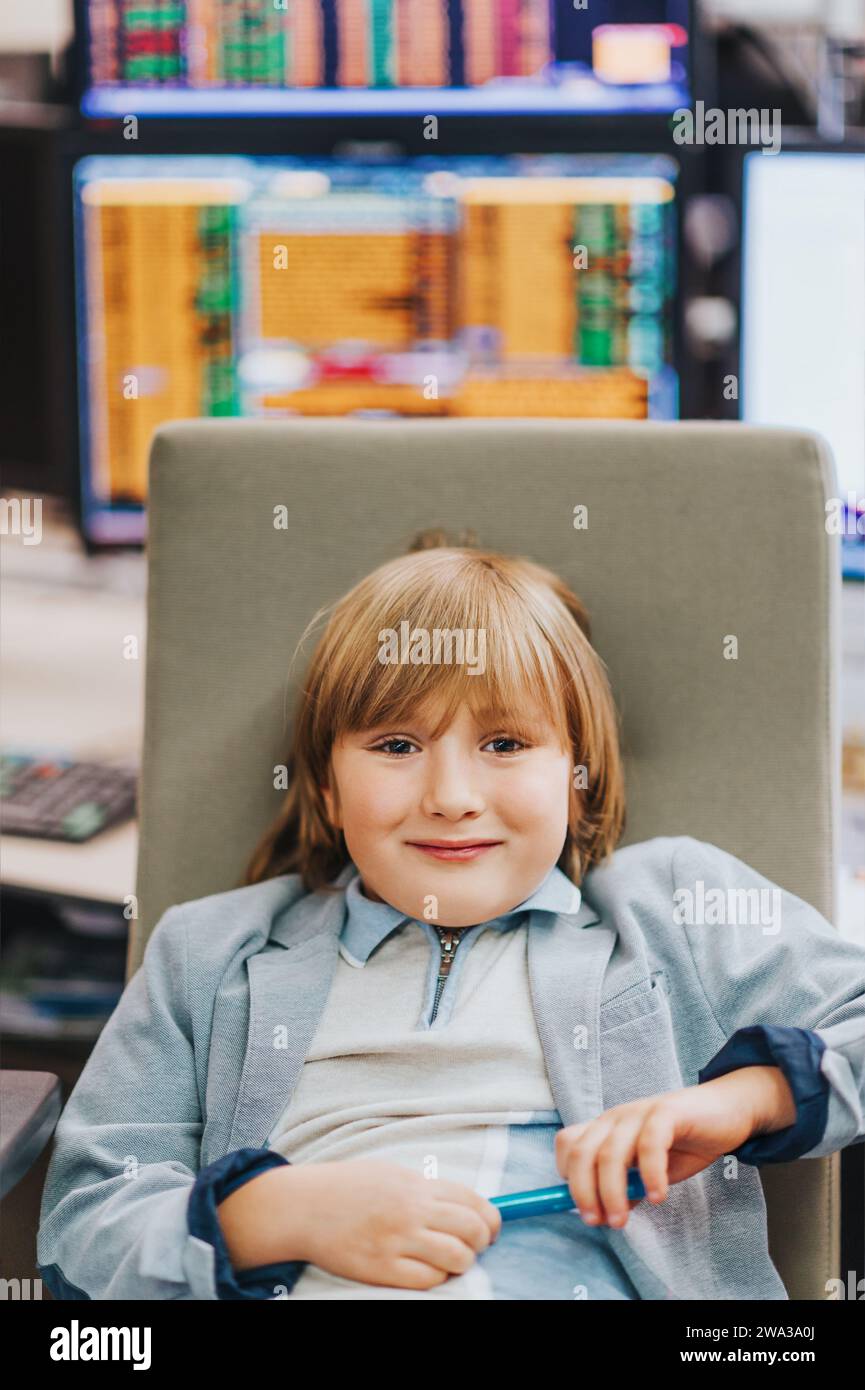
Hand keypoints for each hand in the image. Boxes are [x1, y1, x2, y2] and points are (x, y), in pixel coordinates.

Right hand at [290, 1160, 501, 1289]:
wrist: (306, 1207)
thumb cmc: (348, 1187)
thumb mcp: (392, 1174)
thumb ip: (426, 1189)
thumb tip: (463, 1206)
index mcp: (416, 1185)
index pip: (473, 1201)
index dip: (491, 1218)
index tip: (491, 1228)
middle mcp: (411, 1210)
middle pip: (472, 1229)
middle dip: (482, 1241)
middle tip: (475, 1246)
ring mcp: (398, 1240)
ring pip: (457, 1258)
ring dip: (462, 1262)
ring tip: (452, 1260)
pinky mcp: (382, 1268)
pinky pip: (428, 1280)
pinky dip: (436, 1278)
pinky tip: (427, 1270)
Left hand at [555, 1071, 775, 1228]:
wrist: (725, 1111)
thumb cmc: (682, 1143)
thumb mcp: (648, 1171)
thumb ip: (628, 1187)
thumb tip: (605, 1215)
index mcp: (605, 1128)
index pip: (568, 1146)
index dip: (568, 1179)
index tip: (586, 1210)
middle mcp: (615, 1118)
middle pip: (582, 1153)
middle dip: (584, 1193)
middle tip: (599, 1222)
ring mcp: (639, 1112)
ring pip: (610, 1153)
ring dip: (612, 1192)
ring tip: (622, 1220)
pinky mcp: (667, 1112)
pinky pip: (650, 1144)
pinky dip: (650, 1174)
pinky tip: (657, 1196)